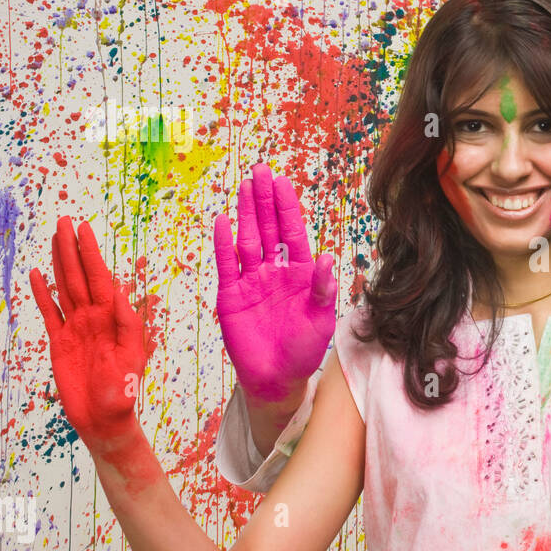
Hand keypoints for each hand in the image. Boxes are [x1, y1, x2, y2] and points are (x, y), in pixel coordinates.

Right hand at [29, 217, 146, 451]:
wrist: (105, 418)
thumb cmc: (124, 391)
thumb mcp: (131, 357)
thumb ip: (128, 325)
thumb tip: (119, 291)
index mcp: (113, 318)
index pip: (100, 278)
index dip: (92, 254)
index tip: (85, 230)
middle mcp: (94, 317)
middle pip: (80, 276)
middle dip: (73, 249)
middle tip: (65, 221)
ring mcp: (76, 327)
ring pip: (65, 288)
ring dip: (59, 263)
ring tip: (53, 238)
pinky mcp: (60, 342)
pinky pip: (50, 313)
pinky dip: (43, 294)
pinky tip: (37, 274)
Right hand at [214, 163, 335, 402]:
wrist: (277, 379)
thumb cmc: (304, 350)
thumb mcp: (322, 320)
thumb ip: (323, 289)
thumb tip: (328, 257)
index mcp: (301, 274)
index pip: (292, 232)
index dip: (286, 207)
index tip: (282, 181)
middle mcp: (275, 271)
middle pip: (268, 228)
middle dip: (264, 200)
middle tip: (260, 170)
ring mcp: (252, 281)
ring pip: (248, 240)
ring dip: (246, 213)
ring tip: (244, 186)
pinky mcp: (231, 296)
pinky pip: (227, 265)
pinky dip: (223, 243)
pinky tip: (223, 221)